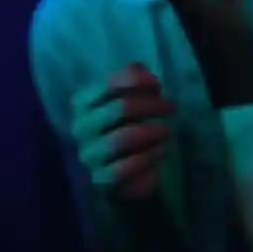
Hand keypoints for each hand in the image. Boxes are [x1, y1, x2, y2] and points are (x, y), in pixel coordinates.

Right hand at [70, 63, 175, 200]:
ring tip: (167, 131)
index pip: (108, 84)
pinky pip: (126, 167)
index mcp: (82, 103)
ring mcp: (89, 155)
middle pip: (120, 108)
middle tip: (171, 107)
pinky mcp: (101, 179)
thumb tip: (144, 72)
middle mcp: (80, 128)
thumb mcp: (130, 100)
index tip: (158, 85)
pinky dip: (148, 157)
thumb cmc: (124, 127)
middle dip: (151, 105)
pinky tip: (160, 151)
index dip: (136, 81)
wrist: (121, 173)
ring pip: (123, 138)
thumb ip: (134, 81)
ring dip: (151, 131)